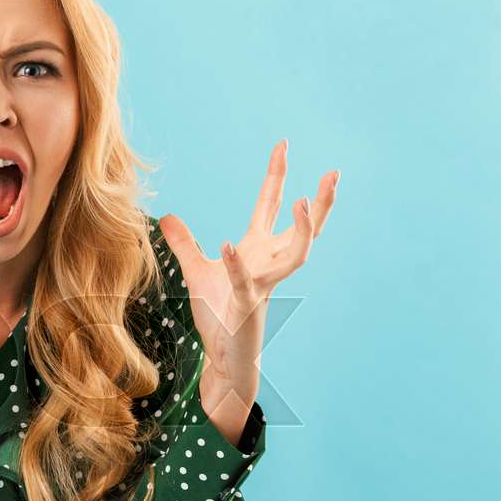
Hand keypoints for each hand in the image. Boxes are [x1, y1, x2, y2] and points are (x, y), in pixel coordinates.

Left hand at [159, 139, 338, 443]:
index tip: (282, 144)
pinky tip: (229, 245)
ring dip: (303, 230)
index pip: (269, 206)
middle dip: (320, 202)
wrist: (222, 356)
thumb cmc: (217, 314)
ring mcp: (261, 285)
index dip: (275, 175)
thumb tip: (167, 216)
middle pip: (303, 229)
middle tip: (333, 173)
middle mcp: (267, 264)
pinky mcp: (245, 305)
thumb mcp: (195, 271)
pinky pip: (244, 282)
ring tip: (303, 202)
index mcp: (257, 251)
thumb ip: (184, 243)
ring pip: (296, 255)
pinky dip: (236, 265)